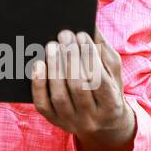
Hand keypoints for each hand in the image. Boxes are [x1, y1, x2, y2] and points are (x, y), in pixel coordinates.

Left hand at [30, 28, 134, 146]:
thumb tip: (91, 25)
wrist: (104, 125)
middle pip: (78, 87)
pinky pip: (43, 104)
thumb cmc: (108, 89)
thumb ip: (103, 50)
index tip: (81, 34)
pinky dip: (38, 84)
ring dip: (55, 67)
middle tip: (64, 35)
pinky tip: (38, 64)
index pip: (100, 80)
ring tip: (52, 45)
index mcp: (112, 105)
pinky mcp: (55, 121)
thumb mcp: (112, 72)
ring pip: (60, 96)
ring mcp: (72, 122)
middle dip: (70, 58)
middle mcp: (92, 118)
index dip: (90, 57)